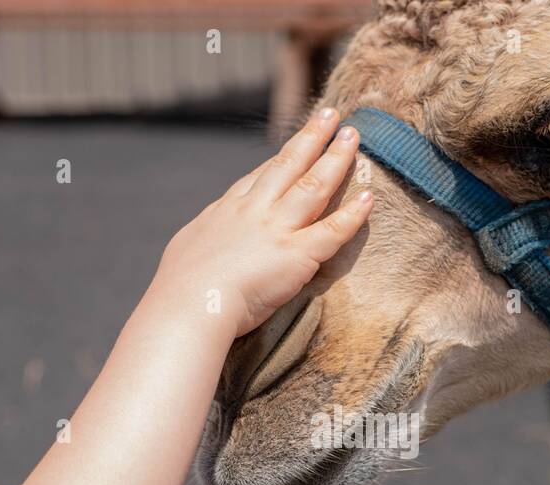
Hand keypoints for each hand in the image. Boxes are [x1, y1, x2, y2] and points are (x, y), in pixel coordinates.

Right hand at [149, 107, 372, 338]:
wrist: (190, 304)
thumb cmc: (181, 287)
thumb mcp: (187, 248)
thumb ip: (205, 238)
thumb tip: (205, 239)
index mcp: (227, 210)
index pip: (260, 176)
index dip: (282, 158)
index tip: (298, 144)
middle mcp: (254, 211)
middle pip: (288, 165)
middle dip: (311, 138)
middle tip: (330, 115)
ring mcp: (277, 229)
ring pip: (314, 185)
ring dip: (336, 158)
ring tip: (353, 136)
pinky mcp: (297, 255)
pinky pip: (333, 230)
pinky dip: (353, 214)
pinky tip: (368, 197)